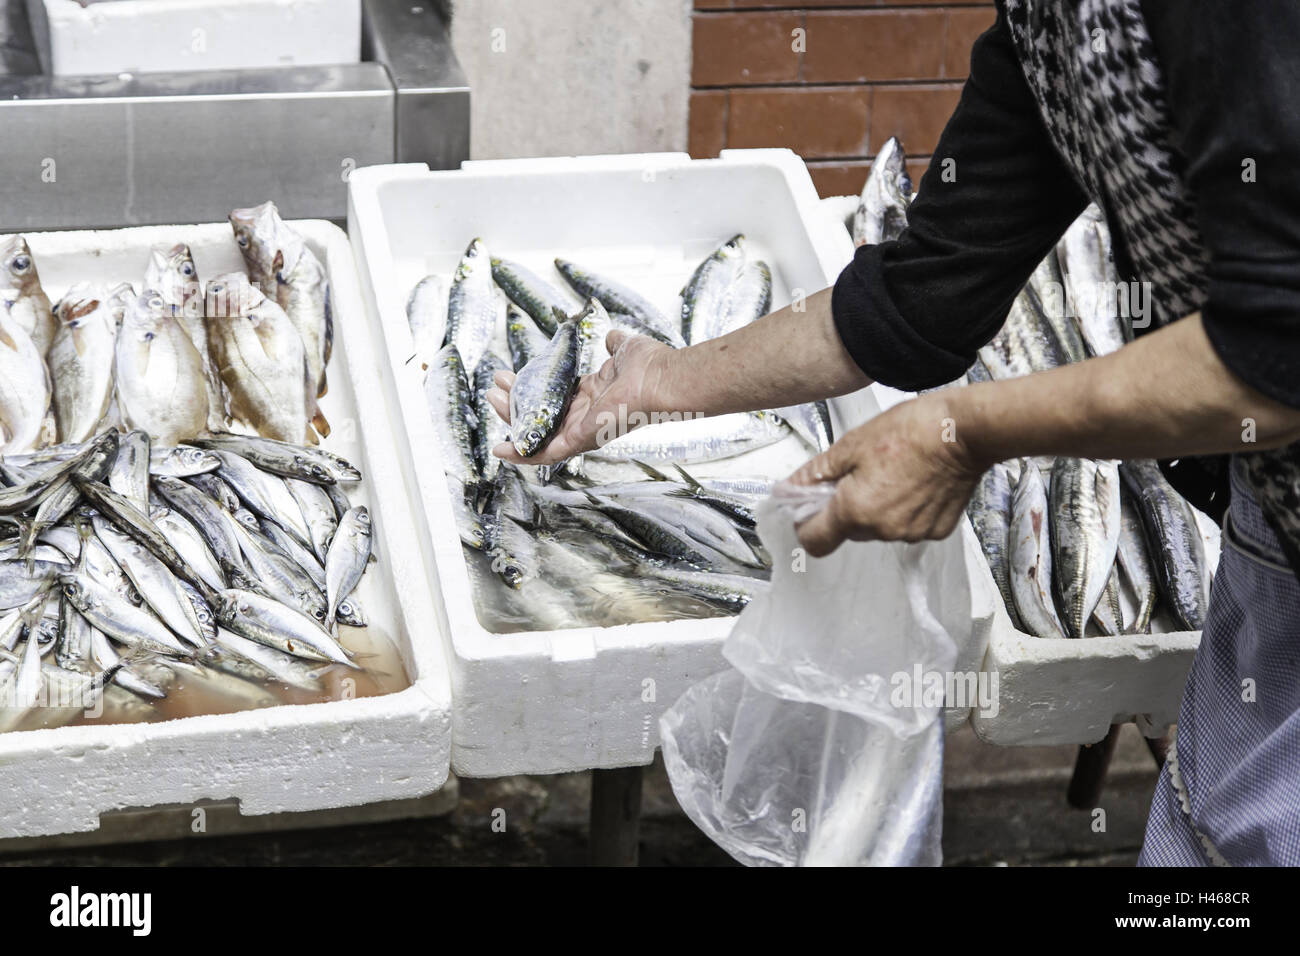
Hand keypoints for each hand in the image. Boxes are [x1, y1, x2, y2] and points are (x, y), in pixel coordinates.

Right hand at [488, 330, 671, 464]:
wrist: (661, 379)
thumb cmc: (650, 366)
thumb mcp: (624, 349)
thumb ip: (614, 345)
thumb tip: (611, 337)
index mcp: (595, 396)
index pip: (557, 397)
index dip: (533, 387)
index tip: (512, 375)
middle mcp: (587, 416)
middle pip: (542, 414)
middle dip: (516, 402)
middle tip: (495, 388)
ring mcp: (582, 430)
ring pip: (538, 432)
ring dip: (512, 420)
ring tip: (492, 401)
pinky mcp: (580, 439)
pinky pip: (545, 453)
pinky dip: (522, 454)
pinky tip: (501, 450)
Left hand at [789, 393, 983, 556]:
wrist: (963, 432)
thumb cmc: (911, 431)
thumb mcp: (851, 444)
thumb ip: (816, 473)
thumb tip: (789, 488)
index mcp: (855, 510)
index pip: (814, 541)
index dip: (806, 525)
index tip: (810, 508)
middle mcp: (882, 530)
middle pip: (848, 531)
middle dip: (846, 508)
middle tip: (858, 475)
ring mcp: (911, 534)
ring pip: (878, 528)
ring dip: (877, 508)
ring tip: (892, 474)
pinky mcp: (936, 531)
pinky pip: (907, 526)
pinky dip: (904, 510)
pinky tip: (913, 482)